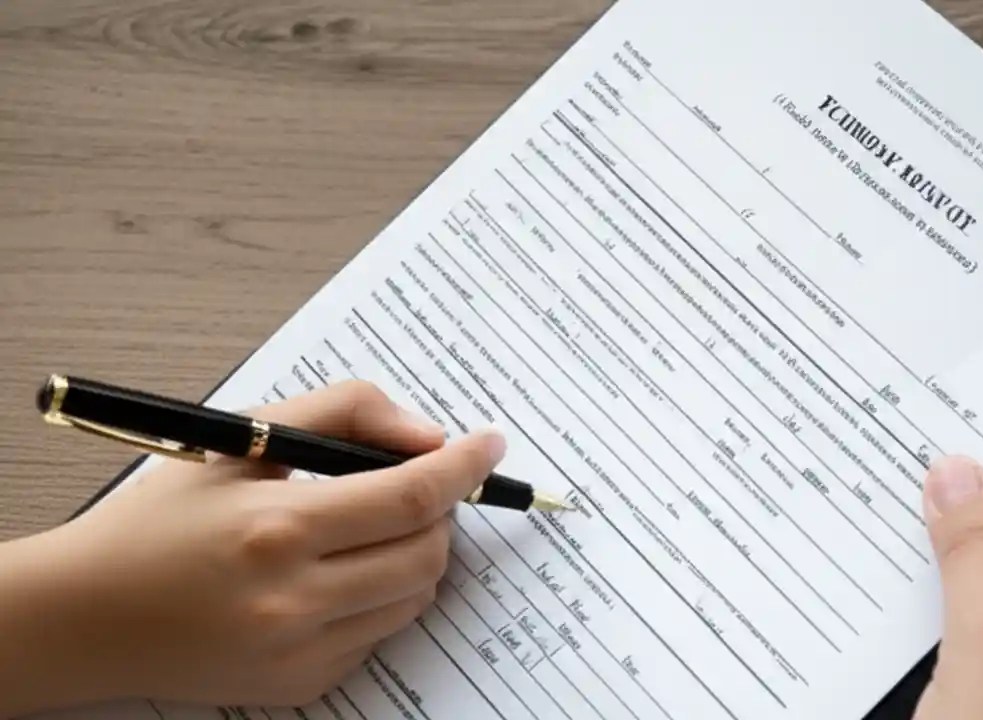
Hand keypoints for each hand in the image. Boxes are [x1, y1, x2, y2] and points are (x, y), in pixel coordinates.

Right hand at [0, 381, 504, 715]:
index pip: (412, 494)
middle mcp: (293, 598)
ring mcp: (298, 651)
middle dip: (443, 510)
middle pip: (427, 551)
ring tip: (378, 526)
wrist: (87, 615)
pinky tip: (340, 573)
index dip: (464, 466)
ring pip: (414, 596)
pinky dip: (382, 596)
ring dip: (419, 551)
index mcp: (277, 527)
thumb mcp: (240, 440)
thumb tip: (428, 435)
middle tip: (420, 484)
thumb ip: (342, 414)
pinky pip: (379, 634)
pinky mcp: (299, 684)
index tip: (488, 445)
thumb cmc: (161, 521)